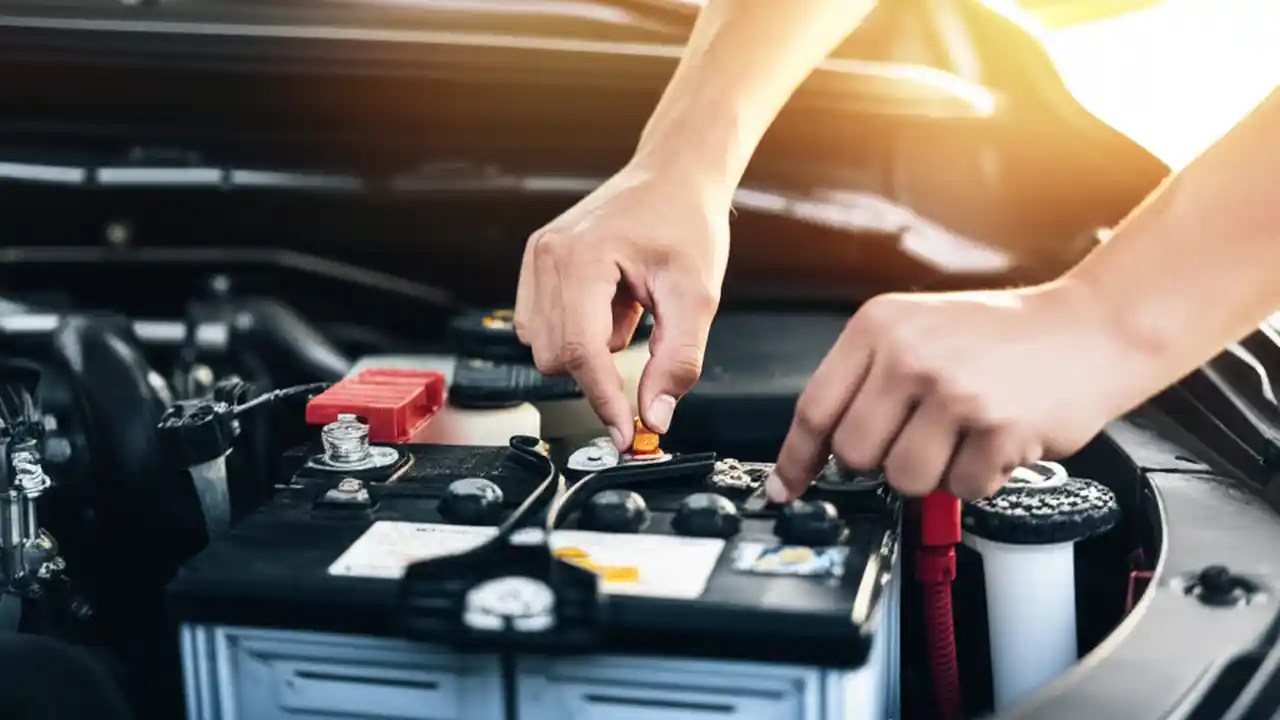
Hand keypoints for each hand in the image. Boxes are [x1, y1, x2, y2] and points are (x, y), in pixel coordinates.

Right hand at [514, 162, 731, 449]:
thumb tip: (655, 415)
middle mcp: (548, 255)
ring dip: (589, 348)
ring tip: (628, 309)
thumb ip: (677, 361)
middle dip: (601, 370)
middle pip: (559, 357)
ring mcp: (537, 258)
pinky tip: (611, 305)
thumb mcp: (697, 296)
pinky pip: (544, 327)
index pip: (582, 352)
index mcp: (582, 256)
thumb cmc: (685, 222)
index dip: (605, 403)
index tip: (626, 436)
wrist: (674, 177)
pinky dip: (579, 331)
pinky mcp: (537, 265)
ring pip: (546, 347)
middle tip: (645, 341)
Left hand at [767, 282, 1151, 500]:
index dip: (797, 459)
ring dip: (934, 473)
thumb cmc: (1001, 336)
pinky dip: (980, 477)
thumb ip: (867, 380)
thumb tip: (818, 450)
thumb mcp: (918, 329)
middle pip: (855, 454)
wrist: (1091, 328)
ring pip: (905, 479)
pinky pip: (962, 489)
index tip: (786, 488)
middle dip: (882, 462)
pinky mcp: (997, 428)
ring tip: (962, 436)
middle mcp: (910, 354)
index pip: (815, 408)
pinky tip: (996, 440)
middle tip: (917, 440)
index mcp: (878, 326)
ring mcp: (954, 391)